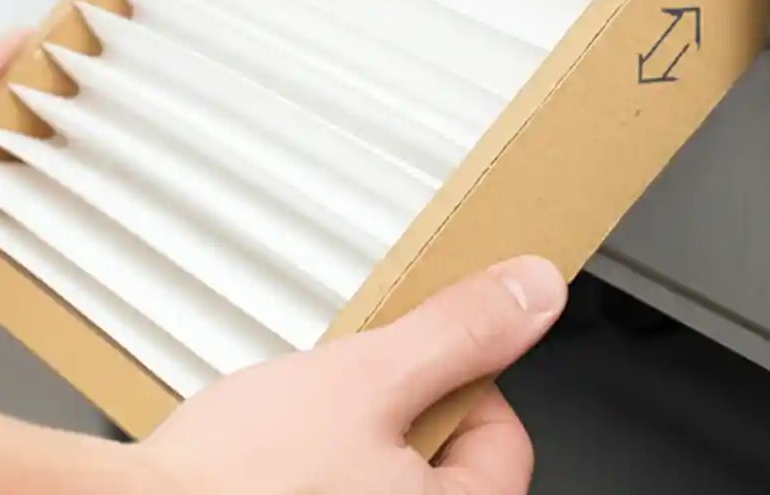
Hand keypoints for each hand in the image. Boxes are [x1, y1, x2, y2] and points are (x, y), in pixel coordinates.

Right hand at [136, 255, 567, 494]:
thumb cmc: (238, 483)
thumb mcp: (366, 378)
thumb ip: (459, 334)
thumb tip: (532, 294)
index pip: (504, 437)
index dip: (459, 380)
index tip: (414, 360)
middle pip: (441, 458)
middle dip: (396, 411)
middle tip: (345, 396)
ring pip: (382, 475)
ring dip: (349, 438)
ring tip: (295, 428)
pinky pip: (333, 490)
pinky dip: (312, 470)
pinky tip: (271, 458)